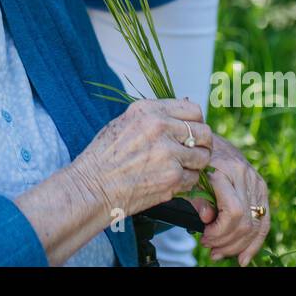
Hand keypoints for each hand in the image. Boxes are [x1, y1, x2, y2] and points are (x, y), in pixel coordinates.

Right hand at [68, 97, 212, 220]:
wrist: (92, 186)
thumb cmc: (104, 157)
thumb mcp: (125, 122)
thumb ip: (154, 117)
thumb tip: (181, 118)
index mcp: (148, 110)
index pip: (193, 109)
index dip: (195, 122)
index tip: (191, 131)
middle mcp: (160, 127)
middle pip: (204, 132)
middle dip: (201, 144)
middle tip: (191, 152)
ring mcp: (168, 153)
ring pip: (203, 156)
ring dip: (194, 164)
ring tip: (178, 168)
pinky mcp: (172, 178)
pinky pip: (193, 178)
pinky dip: (185, 182)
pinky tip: (168, 181)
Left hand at [197, 135, 270, 265]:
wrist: (205, 138)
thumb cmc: (192, 158)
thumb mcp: (187, 175)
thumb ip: (195, 196)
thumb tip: (207, 218)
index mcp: (227, 170)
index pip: (233, 212)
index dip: (219, 232)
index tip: (204, 238)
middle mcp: (246, 175)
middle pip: (245, 222)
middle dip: (227, 242)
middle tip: (210, 249)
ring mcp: (256, 181)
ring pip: (256, 224)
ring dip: (238, 245)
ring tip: (220, 253)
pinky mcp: (261, 187)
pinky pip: (264, 220)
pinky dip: (254, 242)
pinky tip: (243, 257)